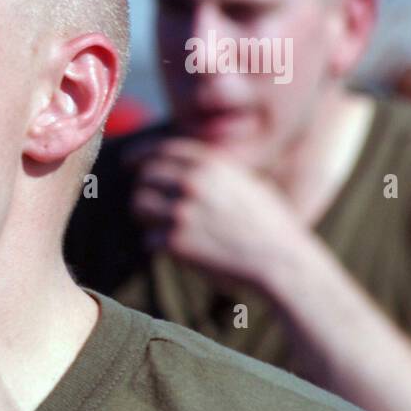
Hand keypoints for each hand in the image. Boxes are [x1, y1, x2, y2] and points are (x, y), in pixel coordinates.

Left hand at [126, 138, 305, 290]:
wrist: (282, 261)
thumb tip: (175, 167)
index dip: (140, 154)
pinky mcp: (174, 242)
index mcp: (211, 165)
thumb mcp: (245, 182)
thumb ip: (211, 172)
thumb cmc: (268, 224)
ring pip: (138, 206)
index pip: (161, 150)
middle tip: (155, 207)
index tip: (128, 162)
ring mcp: (181, 211)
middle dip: (145, 191)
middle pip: (144, 178)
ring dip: (146, 218)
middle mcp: (192, 183)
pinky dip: (159, 247)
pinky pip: (148, 240)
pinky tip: (181, 251)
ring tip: (167, 228)